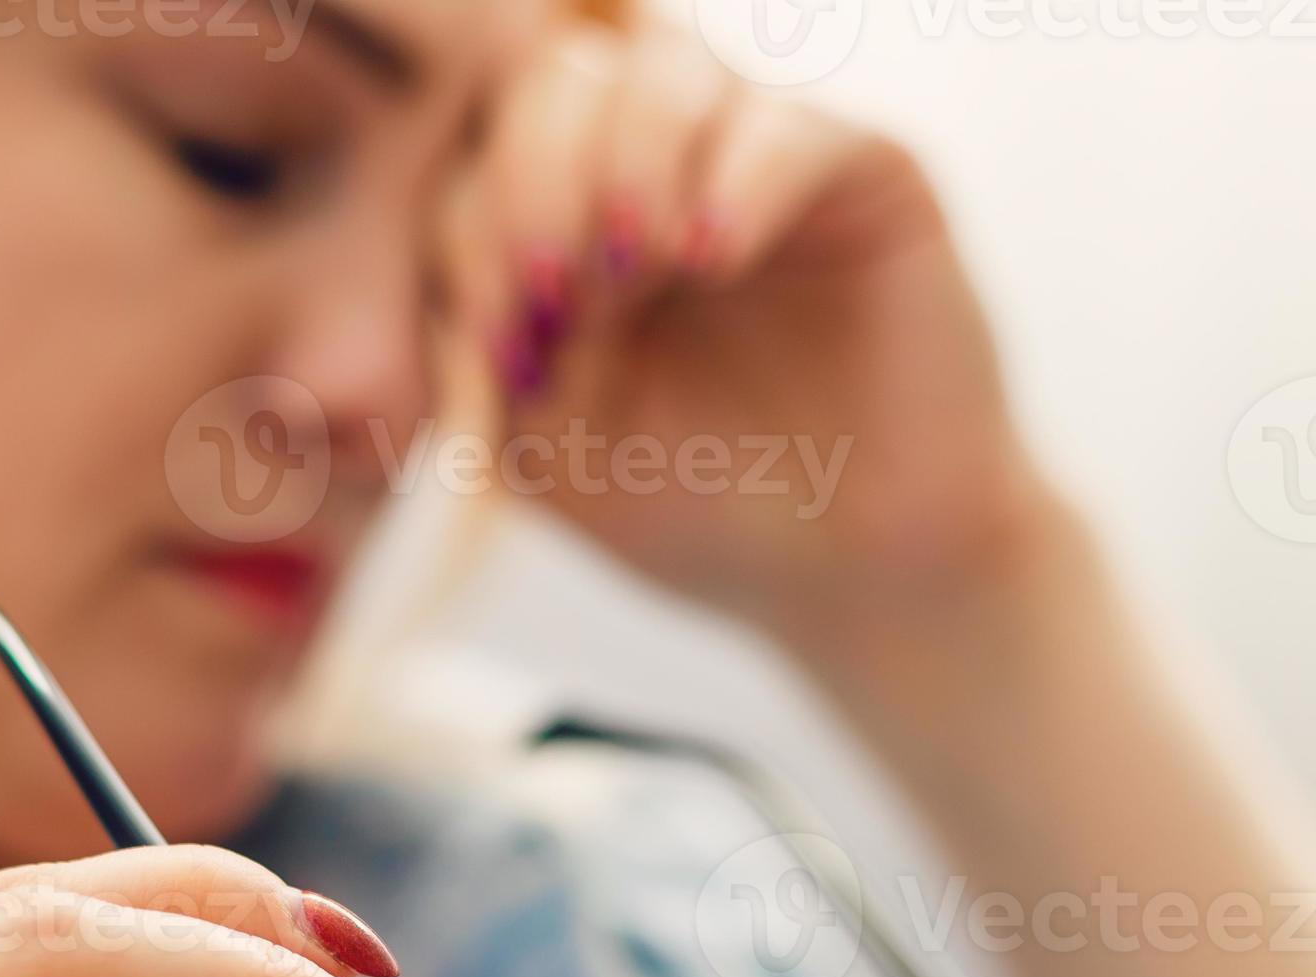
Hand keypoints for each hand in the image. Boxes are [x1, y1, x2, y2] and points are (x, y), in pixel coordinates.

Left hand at [440, 23, 1065, 661]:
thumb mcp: (563, 460)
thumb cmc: (710, 512)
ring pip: (666, 64)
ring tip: (639, 269)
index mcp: (571, 233)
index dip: (478, 240)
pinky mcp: (865, 175)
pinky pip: (787, 121)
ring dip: (626, 158)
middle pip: (562, 85)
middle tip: (563, 295)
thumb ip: (489, 374)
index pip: (488, 167)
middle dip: (537, 182)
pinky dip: (736, 177)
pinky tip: (715, 257)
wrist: (858, 573)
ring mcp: (758, 161)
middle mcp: (662, 173)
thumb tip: (450, 291)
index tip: (510, 347)